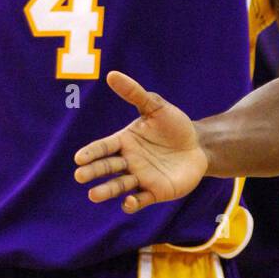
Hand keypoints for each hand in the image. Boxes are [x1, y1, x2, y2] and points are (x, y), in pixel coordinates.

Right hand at [74, 71, 207, 212]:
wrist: (200, 145)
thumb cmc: (175, 125)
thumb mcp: (156, 107)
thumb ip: (134, 93)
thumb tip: (111, 75)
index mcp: (125, 141)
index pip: (103, 147)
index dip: (91, 153)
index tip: (79, 158)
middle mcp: (129, 161)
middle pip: (107, 167)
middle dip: (93, 172)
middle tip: (80, 176)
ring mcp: (141, 177)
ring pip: (119, 185)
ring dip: (106, 190)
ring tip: (93, 195)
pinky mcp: (155, 192)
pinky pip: (141, 199)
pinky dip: (132, 203)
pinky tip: (127, 202)